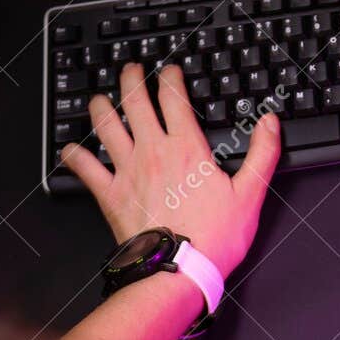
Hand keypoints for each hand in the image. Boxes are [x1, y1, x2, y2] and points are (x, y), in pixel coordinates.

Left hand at [60, 63, 280, 278]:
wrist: (179, 270)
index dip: (171, 78)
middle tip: (130, 69)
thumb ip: (262, 154)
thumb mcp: (249, 194)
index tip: (169, 70)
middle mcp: (153, 151)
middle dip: (131, 79)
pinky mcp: (111, 194)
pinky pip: (85, 169)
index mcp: (187, 148)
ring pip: (106, 126)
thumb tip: (270, 123)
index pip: (175, 99)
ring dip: (101, 108)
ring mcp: (128, 171)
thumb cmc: (213, 238)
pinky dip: (74, 156)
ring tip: (99, 99)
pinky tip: (69, 149)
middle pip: (135, 102)